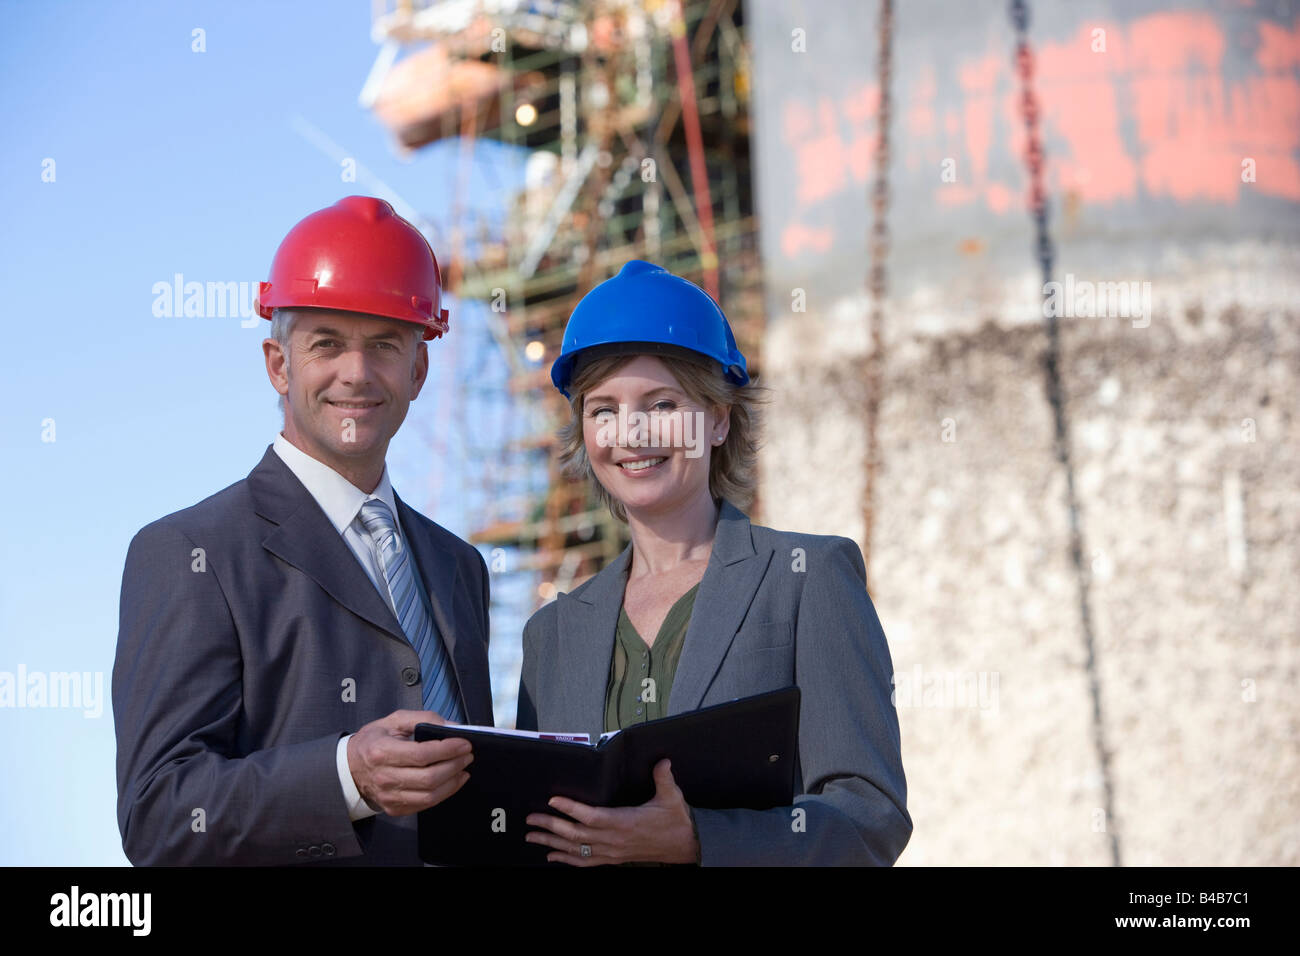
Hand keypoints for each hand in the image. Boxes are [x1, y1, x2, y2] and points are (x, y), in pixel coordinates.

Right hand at [346, 709, 471, 816]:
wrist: (350, 767)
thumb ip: (424, 719)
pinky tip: (453, 780)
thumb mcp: (394, 721)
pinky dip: (445, 793)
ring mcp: (389, 796)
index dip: (447, 749)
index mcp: (381, 752)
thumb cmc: (374, 741)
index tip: (464, 743)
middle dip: (455, 765)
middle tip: (468, 754)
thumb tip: (451, 727)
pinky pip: (426, 804)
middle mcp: (384, 777)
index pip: (421, 754)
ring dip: (453, 781)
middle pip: (429, 778)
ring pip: (430, 795)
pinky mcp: (395, 808)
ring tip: (463, 767)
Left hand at [525, 759, 699, 865]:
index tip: (552, 799)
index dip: (570, 809)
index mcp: (624, 823)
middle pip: (575, 834)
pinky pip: (585, 862)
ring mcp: (611, 852)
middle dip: (550, 825)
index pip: (591, 816)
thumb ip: (664, 778)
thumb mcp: (672, 798)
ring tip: (532, 836)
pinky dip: (566, 859)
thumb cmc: (676, 822)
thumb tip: (663, 761)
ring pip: (575, 849)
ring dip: (551, 842)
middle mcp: (614, 840)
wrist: (684, 847)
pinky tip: (552, 856)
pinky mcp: (613, 859)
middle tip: (530, 818)